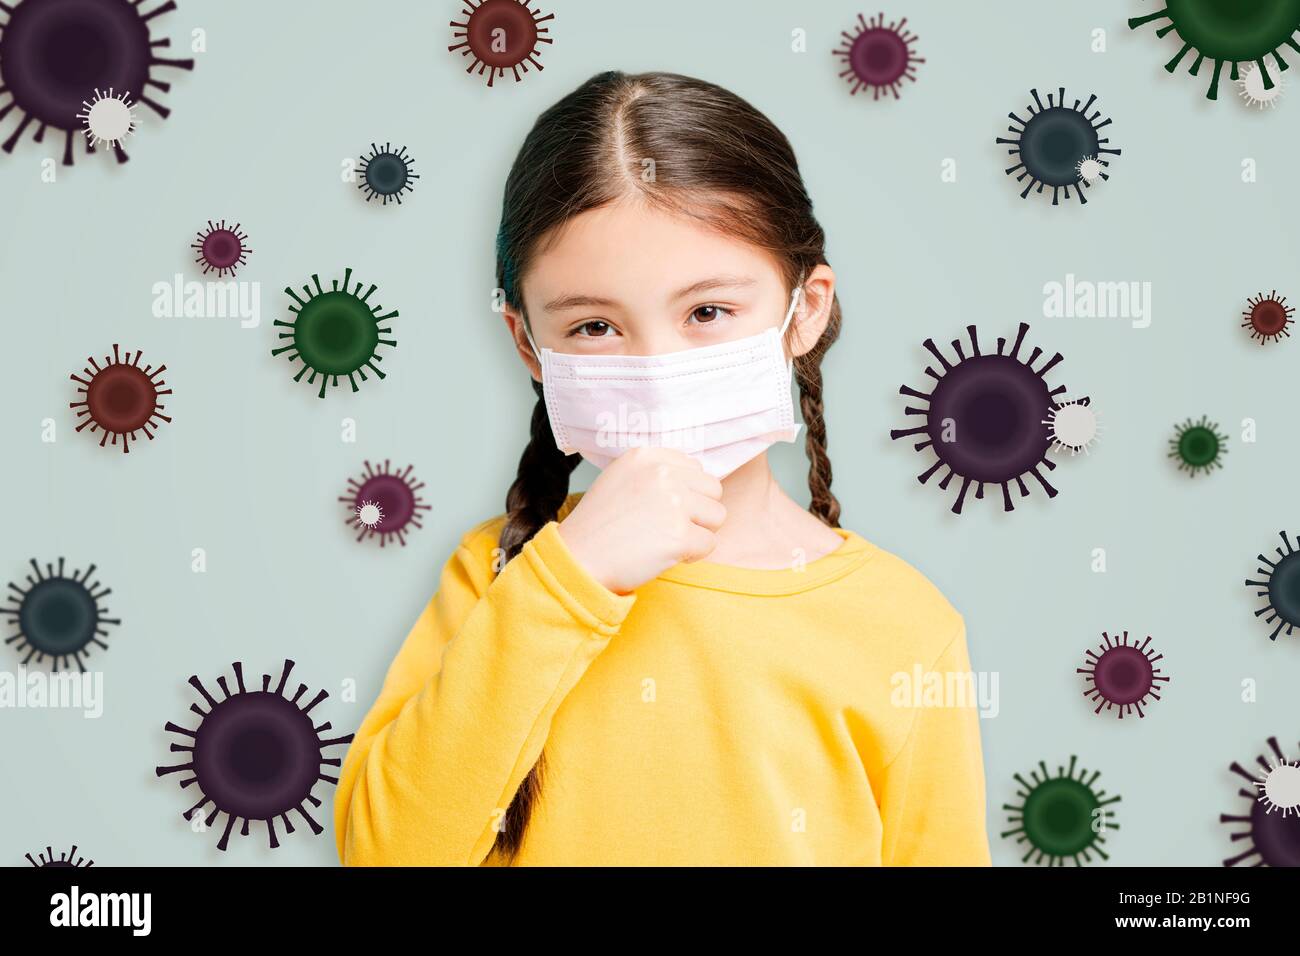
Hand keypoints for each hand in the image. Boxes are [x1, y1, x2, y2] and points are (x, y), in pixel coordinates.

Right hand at [556, 447, 725, 594]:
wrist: (578, 559)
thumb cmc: (600, 525)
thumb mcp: (621, 479)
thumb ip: (657, 472)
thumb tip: (696, 479)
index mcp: (647, 456)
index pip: (696, 467)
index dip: (687, 492)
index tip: (665, 509)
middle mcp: (662, 473)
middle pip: (713, 490)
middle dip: (698, 512)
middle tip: (669, 528)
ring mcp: (672, 503)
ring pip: (717, 516)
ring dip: (699, 533)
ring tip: (668, 540)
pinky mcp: (679, 535)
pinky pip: (710, 544)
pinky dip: (693, 555)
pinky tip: (667, 555)